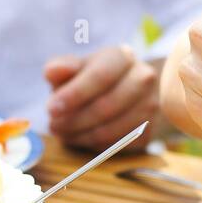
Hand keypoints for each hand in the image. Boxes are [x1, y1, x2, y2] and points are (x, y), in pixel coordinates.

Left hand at [43, 45, 157, 149]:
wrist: (123, 94)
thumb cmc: (91, 80)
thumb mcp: (75, 69)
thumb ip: (62, 68)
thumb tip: (52, 71)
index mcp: (122, 57)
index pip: (100, 76)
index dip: (74, 94)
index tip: (51, 109)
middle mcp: (143, 78)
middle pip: (107, 105)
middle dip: (75, 120)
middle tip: (53, 126)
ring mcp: (150, 106)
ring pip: (111, 130)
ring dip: (81, 136)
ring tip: (63, 132)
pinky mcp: (148, 132)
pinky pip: (116, 145)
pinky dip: (93, 146)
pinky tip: (81, 137)